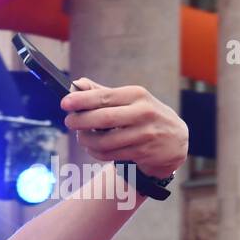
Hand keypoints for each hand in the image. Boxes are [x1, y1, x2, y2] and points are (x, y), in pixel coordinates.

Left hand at [62, 78, 187, 177]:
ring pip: (104, 141)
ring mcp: (144, 134)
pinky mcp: (142, 152)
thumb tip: (76, 84)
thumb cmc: (144, 116)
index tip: (65, 103)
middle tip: (69, 122)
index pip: (105, 97)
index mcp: (137, 95)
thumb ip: (102, 92)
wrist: (174, 141)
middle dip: (80, 121)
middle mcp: (143, 113)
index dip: (82, 100)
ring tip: (81, 136)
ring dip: (86, 140)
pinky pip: (109, 154)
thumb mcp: (130, 100)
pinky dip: (95, 152)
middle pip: (103, 119)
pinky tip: (93, 148)